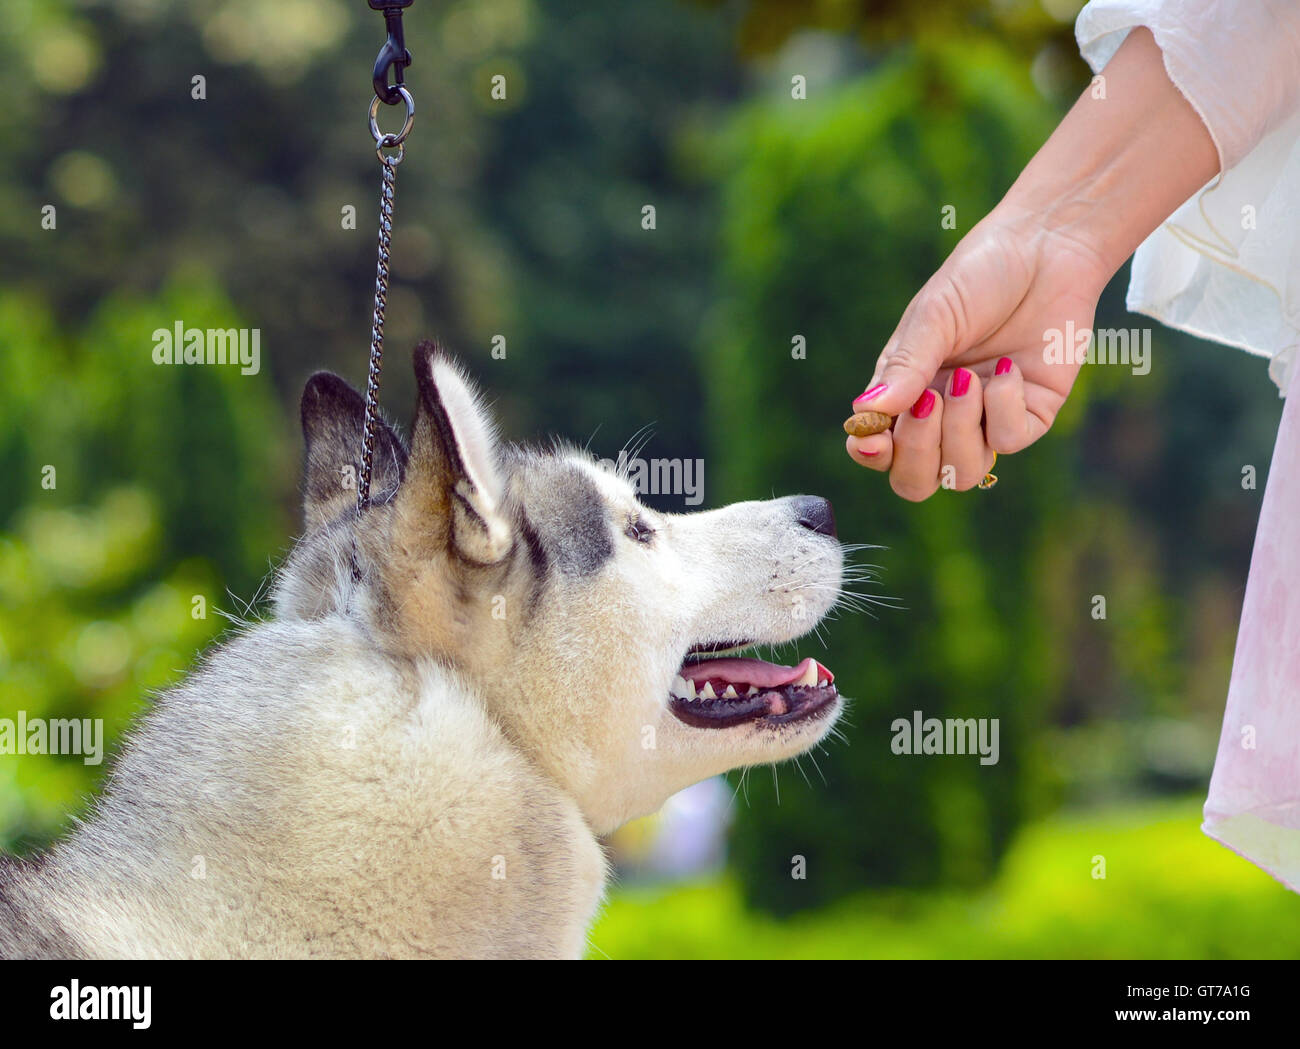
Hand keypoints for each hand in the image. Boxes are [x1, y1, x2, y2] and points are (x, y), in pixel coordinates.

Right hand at [846, 205, 1109, 499]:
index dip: (870, 454)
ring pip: (961, 471)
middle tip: (928, 403)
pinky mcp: (1031, 415)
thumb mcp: (933, 316)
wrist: (1046, 248)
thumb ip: (904, 366)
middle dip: (917, 453)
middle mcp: (943, 416)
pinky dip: (1002, 408)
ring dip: (960, 430)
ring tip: (969, 378)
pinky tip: (1007, 367)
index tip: (870, 438)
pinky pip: (1008, 441)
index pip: (878, 448)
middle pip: (916, 478)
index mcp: (906, 394)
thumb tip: (864, 412)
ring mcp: (987, 420)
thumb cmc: (979, 276)